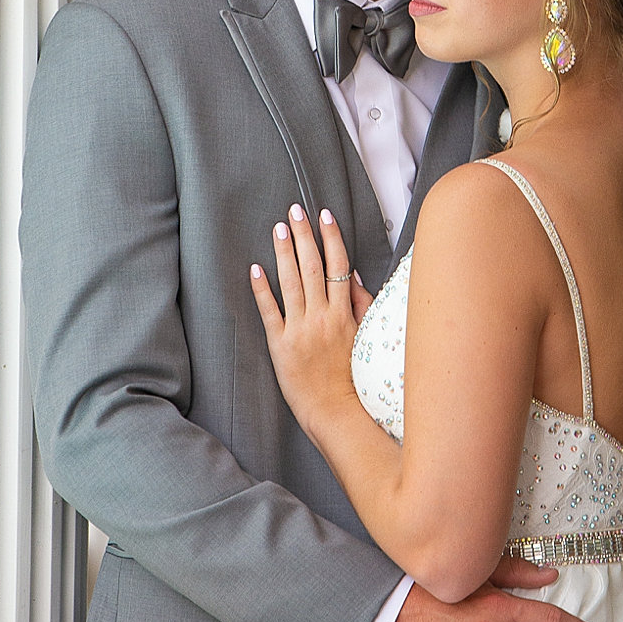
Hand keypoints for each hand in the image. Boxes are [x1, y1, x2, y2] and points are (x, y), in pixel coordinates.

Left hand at [250, 204, 372, 434]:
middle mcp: (322, 317)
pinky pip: (270, 312)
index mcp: (344, 313)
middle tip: (294, 210)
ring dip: (284, 252)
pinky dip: (262, 290)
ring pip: (291, 283)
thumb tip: (353, 276)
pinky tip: (255, 268)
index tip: (324, 216)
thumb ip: (362, 306)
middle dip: (303, 235)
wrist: (336, 411)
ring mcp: (299, 330)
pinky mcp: (280, 345)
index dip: (331, 238)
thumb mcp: (367, 338)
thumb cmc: (354, 377)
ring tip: (278, 228)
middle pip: (312, 267)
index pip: (338, 266)